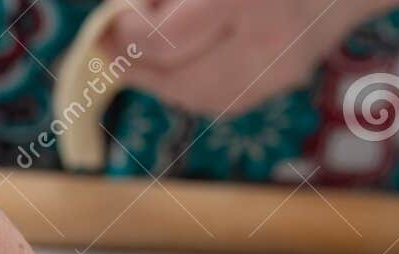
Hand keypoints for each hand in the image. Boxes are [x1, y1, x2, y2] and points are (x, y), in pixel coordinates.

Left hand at [105, 0, 390, 117]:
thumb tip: (123, 17)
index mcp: (248, 1)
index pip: (166, 42)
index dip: (130, 37)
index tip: (113, 23)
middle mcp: (268, 40)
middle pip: (180, 78)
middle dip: (139, 66)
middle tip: (112, 49)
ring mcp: (281, 68)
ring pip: (200, 97)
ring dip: (160, 83)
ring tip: (137, 61)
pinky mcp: (286, 80)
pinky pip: (224, 98)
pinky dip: (190, 88)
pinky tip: (173, 70)